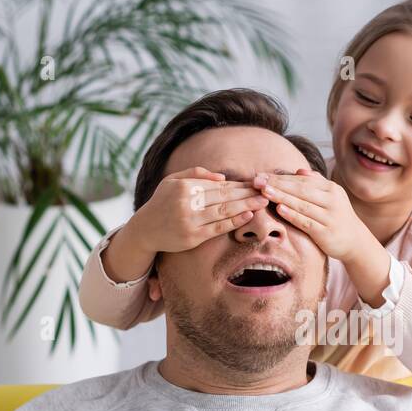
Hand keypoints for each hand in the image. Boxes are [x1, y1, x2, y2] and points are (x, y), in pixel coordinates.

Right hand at [116, 166, 268, 266]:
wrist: (145, 229)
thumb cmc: (162, 203)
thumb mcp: (172, 181)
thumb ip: (196, 173)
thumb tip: (222, 177)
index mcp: (185, 187)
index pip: (219, 185)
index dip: (239, 184)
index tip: (255, 183)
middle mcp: (187, 202)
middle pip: (225, 197)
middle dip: (247, 193)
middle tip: (266, 190)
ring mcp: (190, 220)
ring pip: (224, 211)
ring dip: (246, 205)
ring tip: (263, 201)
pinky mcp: (193, 237)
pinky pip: (218, 228)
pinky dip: (235, 221)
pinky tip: (248, 215)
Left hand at [254, 168, 374, 261]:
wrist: (355, 241)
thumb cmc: (337, 217)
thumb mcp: (330, 197)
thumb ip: (315, 183)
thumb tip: (299, 171)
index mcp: (331, 189)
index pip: (302, 181)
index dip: (281, 177)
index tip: (261, 175)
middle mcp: (332, 200)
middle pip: (300, 190)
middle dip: (277, 184)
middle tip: (257, 181)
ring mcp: (330, 217)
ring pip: (302, 204)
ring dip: (282, 197)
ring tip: (264, 192)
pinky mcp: (326, 233)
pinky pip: (306, 222)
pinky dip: (293, 215)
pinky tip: (279, 209)